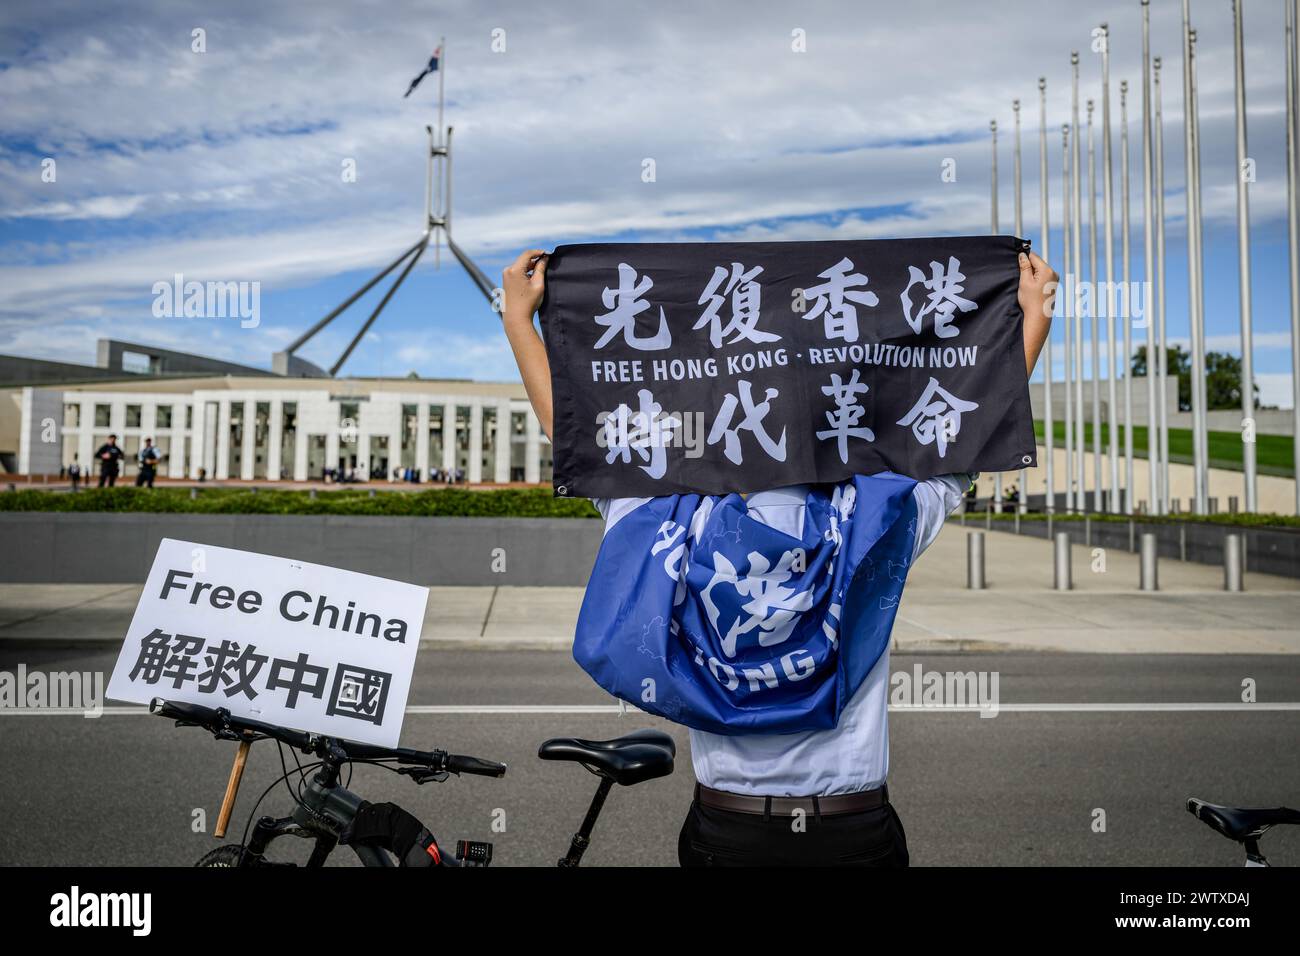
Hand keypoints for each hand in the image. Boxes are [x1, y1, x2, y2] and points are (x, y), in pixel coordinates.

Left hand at [502, 248, 548, 321]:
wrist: (516, 318)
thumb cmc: (528, 302)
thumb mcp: (538, 284)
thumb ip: (541, 269)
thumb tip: (544, 258)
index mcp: (515, 270)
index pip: (528, 254)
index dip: (539, 252)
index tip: (548, 254)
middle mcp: (508, 270)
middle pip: (524, 259)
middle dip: (535, 260)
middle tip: (547, 263)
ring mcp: (506, 276)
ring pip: (521, 265)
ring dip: (530, 267)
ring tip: (541, 273)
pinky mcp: (506, 281)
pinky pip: (517, 271)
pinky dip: (525, 272)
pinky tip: (533, 279)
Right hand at [1018, 250, 1056, 374]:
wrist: (1039, 317)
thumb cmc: (1031, 300)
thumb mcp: (1025, 281)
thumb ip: (1024, 266)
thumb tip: (1022, 255)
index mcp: (1047, 270)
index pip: (1034, 257)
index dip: (1024, 258)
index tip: (1016, 262)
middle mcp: (1053, 273)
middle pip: (1037, 263)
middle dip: (1028, 267)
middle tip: (1020, 277)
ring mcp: (1055, 280)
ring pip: (1040, 270)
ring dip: (1032, 274)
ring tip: (1026, 284)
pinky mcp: (1053, 286)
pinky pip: (1043, 277)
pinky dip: (1036, 279)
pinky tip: (1031, 288)